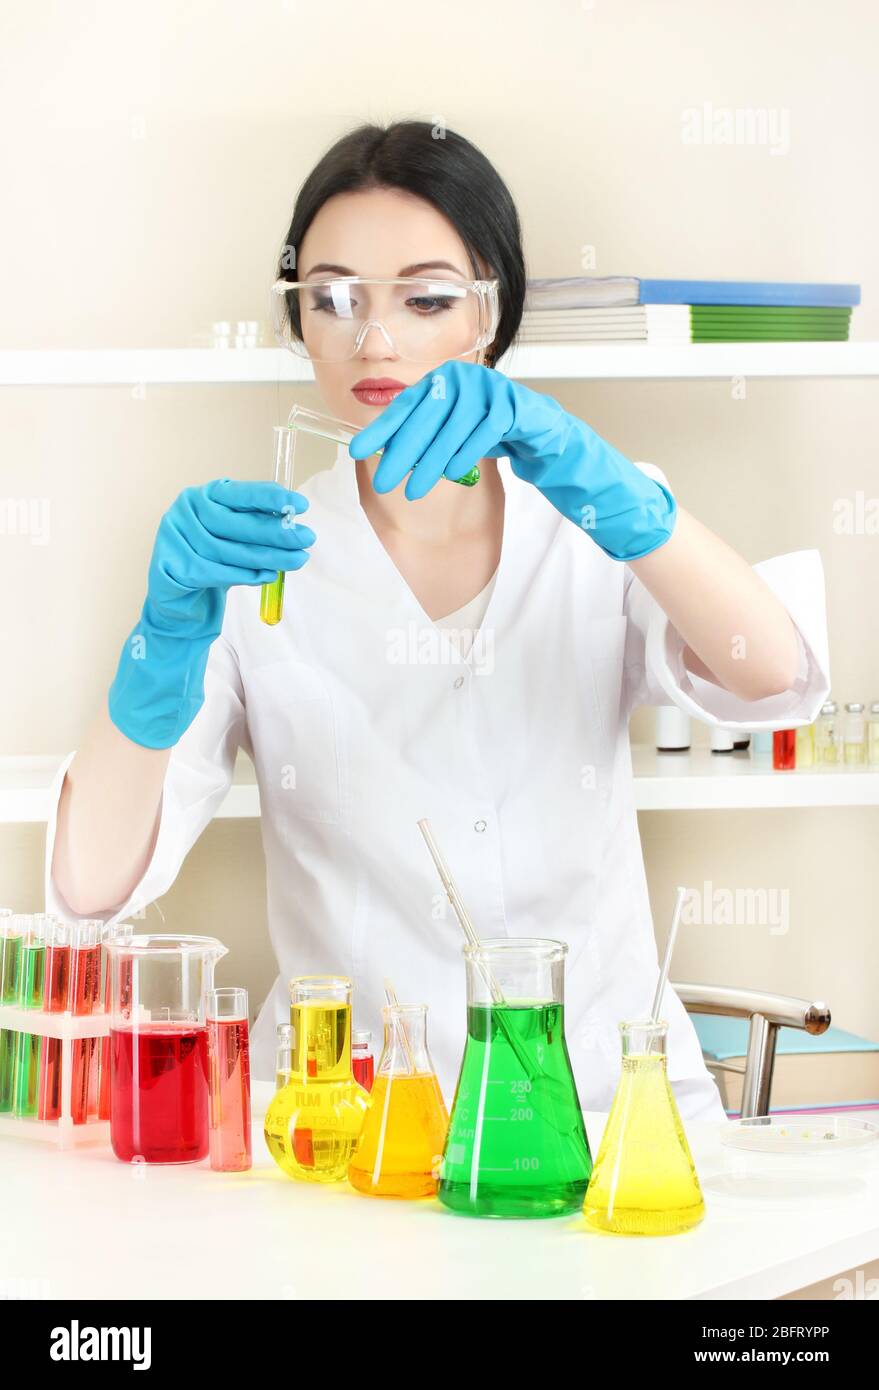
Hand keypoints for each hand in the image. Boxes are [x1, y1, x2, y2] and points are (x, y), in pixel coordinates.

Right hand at [108, 480, 313, 747]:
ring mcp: (173, 537)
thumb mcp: (234, 537)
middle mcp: (185, 511)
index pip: (240, 493)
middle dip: (276, 532)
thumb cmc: (212, 560)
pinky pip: (214, 573)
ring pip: (228, 549)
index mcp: (203, 495)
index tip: (301, 506)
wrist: (179, 598)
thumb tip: (294, 522)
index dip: (272, 499)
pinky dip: (244, 575)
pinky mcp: (170, 566)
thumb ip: (256, 525)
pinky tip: (267, 576)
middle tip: (306, 538)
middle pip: (236, 523)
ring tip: (295, 560)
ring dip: (267, 557)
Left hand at [349, 360, 675, 560]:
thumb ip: (422, 436)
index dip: (381, 429)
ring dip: (430, 460)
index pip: (406, 405)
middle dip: (402, 452)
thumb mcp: (451, 435)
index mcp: (443, 380)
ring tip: (413, 489)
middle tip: (384, 481)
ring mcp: (491, 389)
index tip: (356, 451)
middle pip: (425, 417)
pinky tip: (449, 474)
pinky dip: (465, 454)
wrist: (543, 435)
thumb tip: (379, 451)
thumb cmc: (492, 434)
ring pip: (452, 426)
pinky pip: (484, 432)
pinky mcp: (515, 406)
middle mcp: (463, 377)